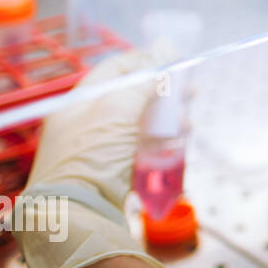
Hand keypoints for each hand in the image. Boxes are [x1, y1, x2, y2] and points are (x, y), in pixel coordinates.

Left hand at [14, 46, 175, 267]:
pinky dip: (160, 145)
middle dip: (165, 94)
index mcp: (78, 103)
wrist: (75, 219)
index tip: (178, 62)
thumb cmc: (92, 158)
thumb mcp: (118, 111)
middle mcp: (85, 124)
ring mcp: (97, 151)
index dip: (148, 61)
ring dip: (168, 121)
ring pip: (140, 126)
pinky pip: (140, 151)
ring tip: (189, 125)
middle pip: (132, 98)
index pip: (116, 70)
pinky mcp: (110, 175)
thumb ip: (144, 80)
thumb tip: (165, 48)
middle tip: (192, 93)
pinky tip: (176, 147)